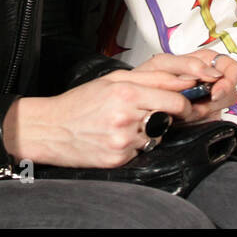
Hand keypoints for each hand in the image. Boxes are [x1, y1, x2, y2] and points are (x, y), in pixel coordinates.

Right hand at [2, 70, 194, 168]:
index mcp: (127, 92)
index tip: (186, 102)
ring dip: (149, 130)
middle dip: (169, 115)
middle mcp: (127, 117)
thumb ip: (151, 77)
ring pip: (157, 135)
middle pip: (169, 117)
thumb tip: (184, 80)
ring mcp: (123, 140)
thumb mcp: (113, 79)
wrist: (50, 128)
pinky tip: (116, 137)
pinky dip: (135, 145)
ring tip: (124, 124)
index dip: (185, 101)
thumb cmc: (81, 102)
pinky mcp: (119, 158)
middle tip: (153, 112)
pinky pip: (141, 150)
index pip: (175, 98)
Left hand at [127, 49, 236, 122]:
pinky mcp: (202, 120)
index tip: (216, 86)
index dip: (230, 76)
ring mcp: (206, 103)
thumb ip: (187, 65)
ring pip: (223, 106)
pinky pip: (212, 121)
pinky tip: (187, 118)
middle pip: (232, 88)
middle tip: (206, 100)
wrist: (130, 105)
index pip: (230, 67)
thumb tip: (212, 73)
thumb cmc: (143, 81)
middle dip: (220, 95)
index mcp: (202, 64)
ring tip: (188, 110)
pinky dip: (200, 120)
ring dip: (207, 108)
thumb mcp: (162, 65)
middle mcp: (207, 84)